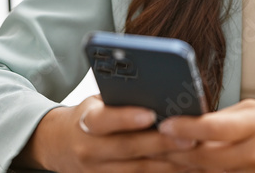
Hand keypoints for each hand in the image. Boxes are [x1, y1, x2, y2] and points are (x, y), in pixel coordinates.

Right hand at [16, 95, 199, 172]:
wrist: (59, 146)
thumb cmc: (88, 116)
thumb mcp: (97, 101)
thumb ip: (121, 98)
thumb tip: (160, 90)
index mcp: (86, 121)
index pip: (104, 120)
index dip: (126, 118)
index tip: (151, 114)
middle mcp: (90, 149)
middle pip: (128, 148)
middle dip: (161, 143)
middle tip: (189, 138)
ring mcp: (98, 170)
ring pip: (139, 169)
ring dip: (170, 164)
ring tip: (196, 155)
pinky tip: (186, 167)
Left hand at [157, 99, 254, 171]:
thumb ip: (224, 119)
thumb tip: (190, 123)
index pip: (213, 127)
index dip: (184, 127)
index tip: (163, 124)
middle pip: (204, 157)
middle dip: (174, 151)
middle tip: (150, 143)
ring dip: (182, 167)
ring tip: (159, 157)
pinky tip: (186, 168)